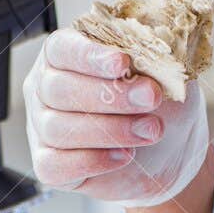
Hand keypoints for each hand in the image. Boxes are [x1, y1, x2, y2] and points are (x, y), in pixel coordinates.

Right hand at [23, 30, 209, 206]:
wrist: (171, 154)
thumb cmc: (162, 106)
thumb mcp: (166, 75)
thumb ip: (152, 58)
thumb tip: (149, 47)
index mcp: (68, 55)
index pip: (63, 48)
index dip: (89, 56)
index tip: (123, 63)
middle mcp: (47, 88)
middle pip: (59, 88)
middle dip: (109, 95)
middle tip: (151, 98)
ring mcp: (42, 127)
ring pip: (57, 128)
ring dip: (110, 130)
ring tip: (151, 131)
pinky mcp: (49, 164)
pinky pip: (54, 164)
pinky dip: (92, 161)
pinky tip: (124, 155)